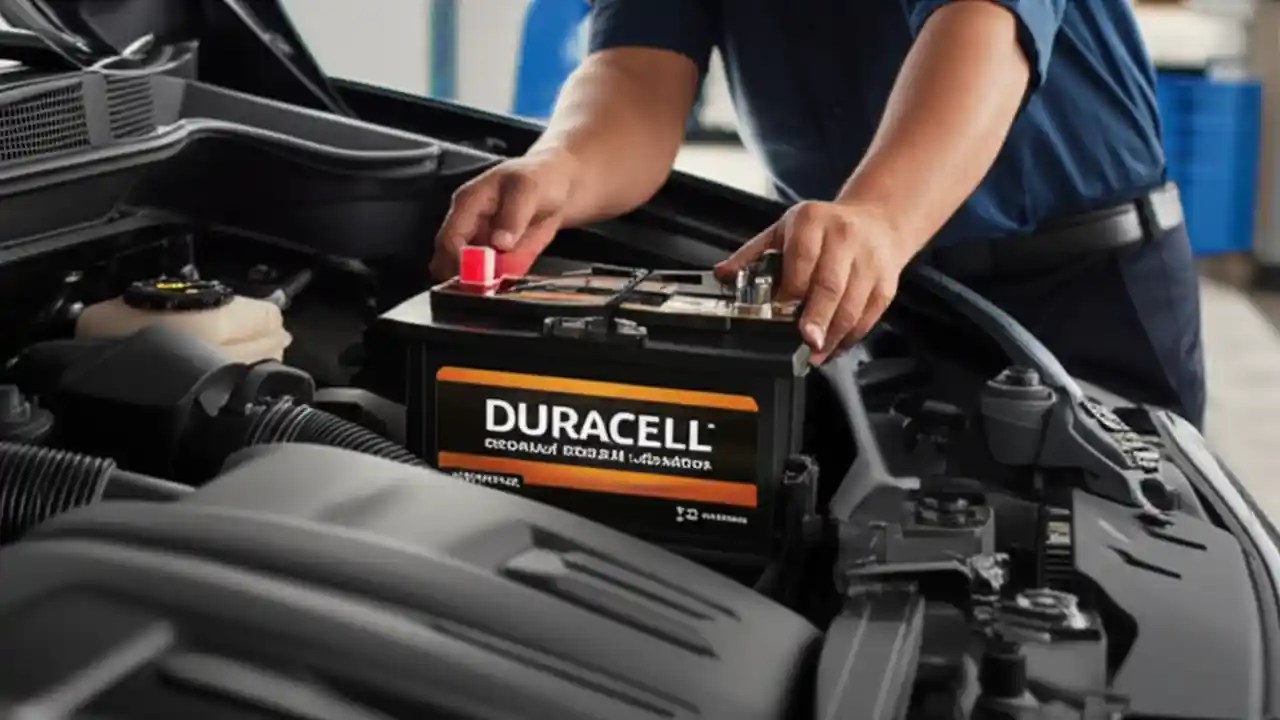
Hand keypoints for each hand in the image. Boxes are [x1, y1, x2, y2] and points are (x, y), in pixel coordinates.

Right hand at [431, 148, 580, 279]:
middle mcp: (467, 226)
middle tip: (486, 292)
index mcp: (467, 205)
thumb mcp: (528, 189)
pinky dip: (495, 287)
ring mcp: (478, 243)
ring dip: (478, 287)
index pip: (449, 239)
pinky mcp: (495, 257)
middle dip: (462, 280)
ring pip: (464, 274)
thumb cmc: (538, 178)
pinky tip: (507, 288)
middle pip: (447, 261)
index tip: (478, 280)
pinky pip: (489, 278)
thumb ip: (514, 215)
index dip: (458, 263)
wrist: (556, 185)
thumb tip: (499, 243)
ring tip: (497, 291)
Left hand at [714, 201, 909, 364]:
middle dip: (817, 318)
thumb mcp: (784, 230)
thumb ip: (752, 255)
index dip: (791, 290)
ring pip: (852, 306)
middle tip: (805, 341)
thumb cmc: (826, 227)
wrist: (877, 221)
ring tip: (816, 353)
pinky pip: (868, 317)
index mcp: (814, 222)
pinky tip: (834, 347)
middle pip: (830, 285)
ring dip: (833, 335)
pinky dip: (850, 337)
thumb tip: (723, 275)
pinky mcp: (885, 284)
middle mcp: (845, 239)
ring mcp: (869, 262)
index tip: (780, 312)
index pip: (802, 259)